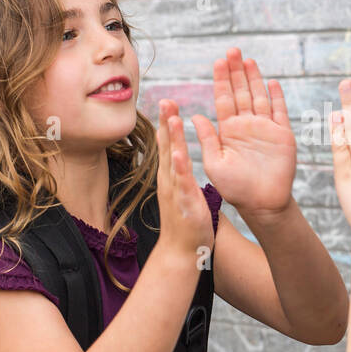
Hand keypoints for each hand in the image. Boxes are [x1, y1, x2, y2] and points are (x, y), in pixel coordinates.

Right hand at [155, 99, 214, 257]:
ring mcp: (174, 191)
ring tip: (171, 118)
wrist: (181, 252)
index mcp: (171, 176)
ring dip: (171, 138)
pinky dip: (180, 167)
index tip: (168, 103)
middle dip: (166, 123)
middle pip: (167, 147)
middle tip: (166, 99)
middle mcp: (169, 180)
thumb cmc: (185, 222)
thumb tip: (180, 154)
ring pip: (172, 160)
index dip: (167, 124)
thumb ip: (181, 172)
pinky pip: (182, 183)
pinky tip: (179, 154)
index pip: (168, 146)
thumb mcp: (183, 191)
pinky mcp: (184, 203)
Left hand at [191, 48, 296, 221]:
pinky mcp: (282, 135)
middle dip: (237, 71)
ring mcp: (264, 128)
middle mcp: (246, 125)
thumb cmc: (236, 188)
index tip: (219, 61)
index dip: (221, 79)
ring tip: (249, 60)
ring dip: (255, 78)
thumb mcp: (214, 163)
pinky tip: (272, 82)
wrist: (262, 203)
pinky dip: (276, 96)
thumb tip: (195, 116)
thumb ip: (206, 139)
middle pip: (241, 91)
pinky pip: (280, 111)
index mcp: (228, 130)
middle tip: (233, 50)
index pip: (223, 98)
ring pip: (259, 96)